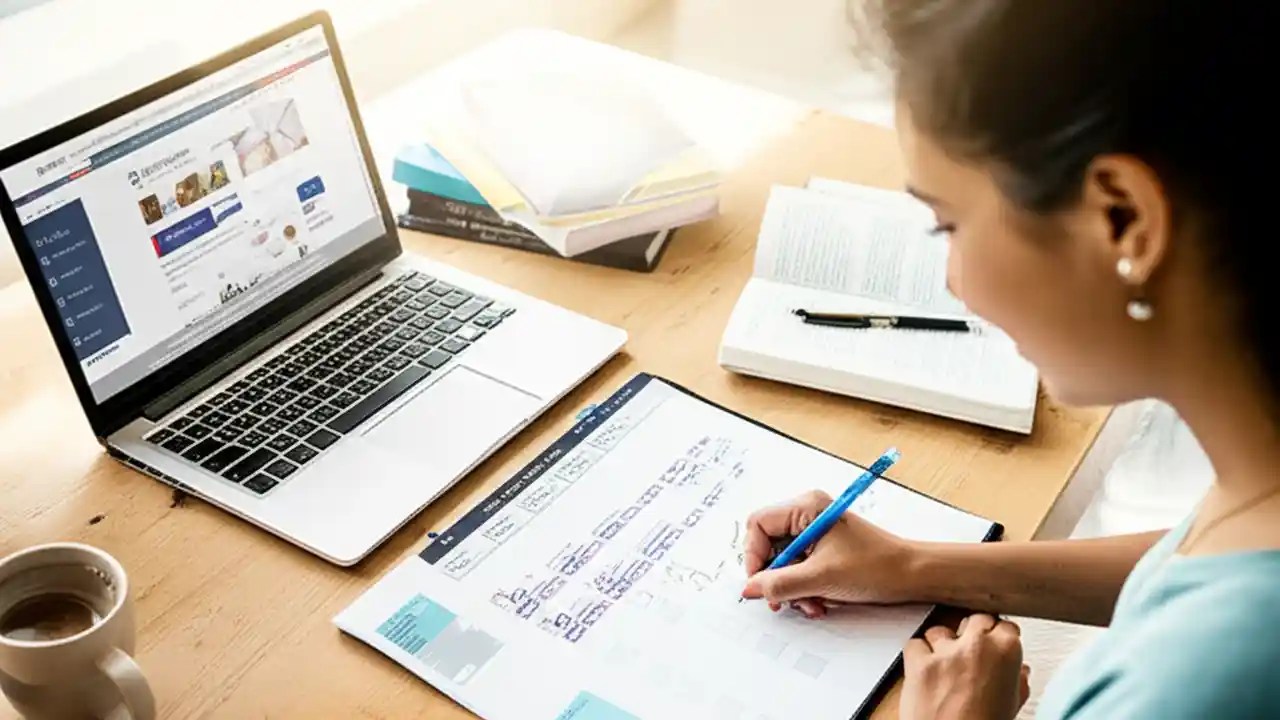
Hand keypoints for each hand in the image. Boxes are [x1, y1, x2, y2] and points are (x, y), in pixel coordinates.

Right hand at [740, 490, 918, 616]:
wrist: (911, 576)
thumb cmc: (875, 567)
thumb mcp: (821, 578)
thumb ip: (780, 584)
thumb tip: (750, 588)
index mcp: (806, 507)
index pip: (759, 525)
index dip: (754, 555)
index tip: (759, 583)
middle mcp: (808, 515)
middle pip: (769, 545)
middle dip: (777, 577)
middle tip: (783, 600)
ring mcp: (815, 532)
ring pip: (784, 562)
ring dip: (792, 587)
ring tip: (810, 603)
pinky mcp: (823, 549)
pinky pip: (799, 568)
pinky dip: (803, 588)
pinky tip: (818, 601)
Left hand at [900, 614, 1029, 719]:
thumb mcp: (1012, 706)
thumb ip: (1017, 682)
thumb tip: (1019, 671)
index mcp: (1006, 651)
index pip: (1005, 626)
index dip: (999, 637)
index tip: (995, 643)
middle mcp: (975, 644)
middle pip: (974, 619)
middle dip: (973, 634)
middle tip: (971, 652)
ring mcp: (945, 652)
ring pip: (941, 630)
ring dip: (943, 644)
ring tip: (946, 668)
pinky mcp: (918, 662)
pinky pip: (914, 644)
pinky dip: (917, 655)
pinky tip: (925, 671)